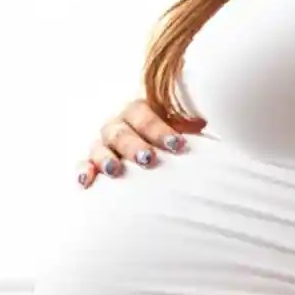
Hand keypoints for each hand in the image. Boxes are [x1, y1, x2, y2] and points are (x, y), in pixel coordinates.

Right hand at [78, 97, 205, 188]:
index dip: (158, 129)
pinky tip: (85, 182)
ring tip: (114, 170)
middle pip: (121, 130)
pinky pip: (84, 164)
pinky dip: (83, 171)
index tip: (177, 145)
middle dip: (133, 145)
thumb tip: (211, 123)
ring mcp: (105, 144)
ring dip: (106, 157)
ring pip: (100, 146)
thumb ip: (194, 126)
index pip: (144, 114)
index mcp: (141, 112)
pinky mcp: (94, 162)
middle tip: (148, 160)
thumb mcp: (187, 130)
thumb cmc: (176, 143)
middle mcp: (120, 125)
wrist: (161, 154)